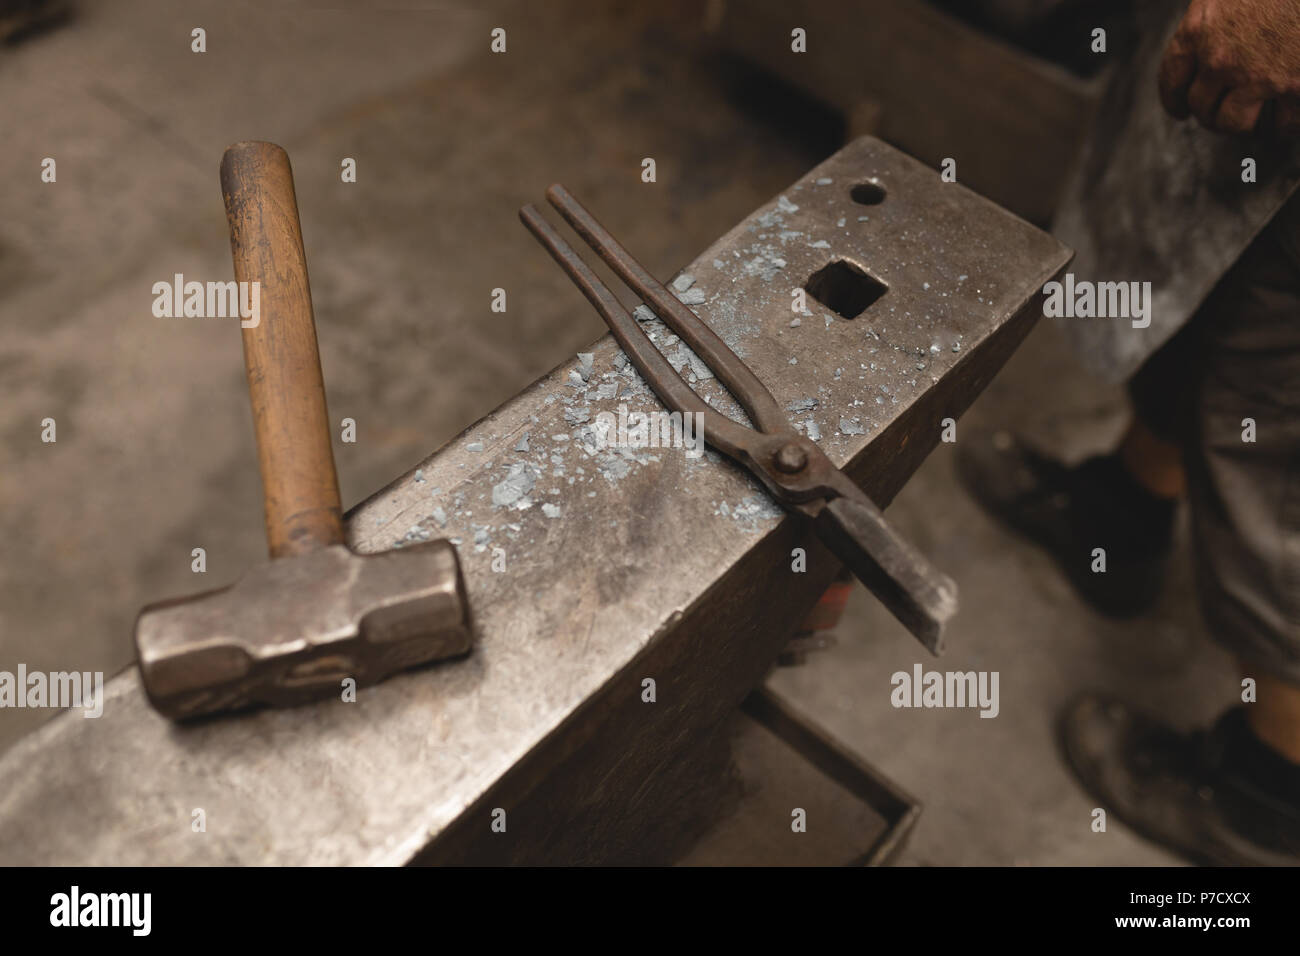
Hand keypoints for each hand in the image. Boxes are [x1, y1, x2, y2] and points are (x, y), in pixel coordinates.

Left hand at [1158, 0, 1299, 137]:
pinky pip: (1281, 126)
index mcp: (1199, 30)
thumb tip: (1209, 54)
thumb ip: (1216, 20)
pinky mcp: (1294, 88)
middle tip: (1225, 115)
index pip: (1173, 77)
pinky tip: (1287, 119)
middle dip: (1212, 114)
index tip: (1181, 111)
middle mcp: (1221, 58)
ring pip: (1234, 124)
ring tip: (1255, 120)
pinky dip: (1283, 126)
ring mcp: (1257, 76)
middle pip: (1202, 106)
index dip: (1174, 99)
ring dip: (1244, 125)